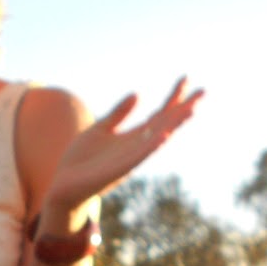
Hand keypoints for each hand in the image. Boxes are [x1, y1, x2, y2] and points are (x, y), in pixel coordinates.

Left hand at [44, 78, 203, 215]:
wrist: (62, 187)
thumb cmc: (80, 161)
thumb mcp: (99, 130)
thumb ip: (118, 114)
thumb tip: (138, 94)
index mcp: (131, 138)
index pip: (158, 115)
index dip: (172, 97)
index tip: (185, 78)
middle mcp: (135, 148)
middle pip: (164, 124)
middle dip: (183, 109)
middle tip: (203, 91)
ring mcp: (128, 160)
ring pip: (156, 140)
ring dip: (174, 125)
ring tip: (191, 110)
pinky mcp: (117, 171)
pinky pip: (138, 157)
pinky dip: (151, 146)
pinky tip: (164, 135)